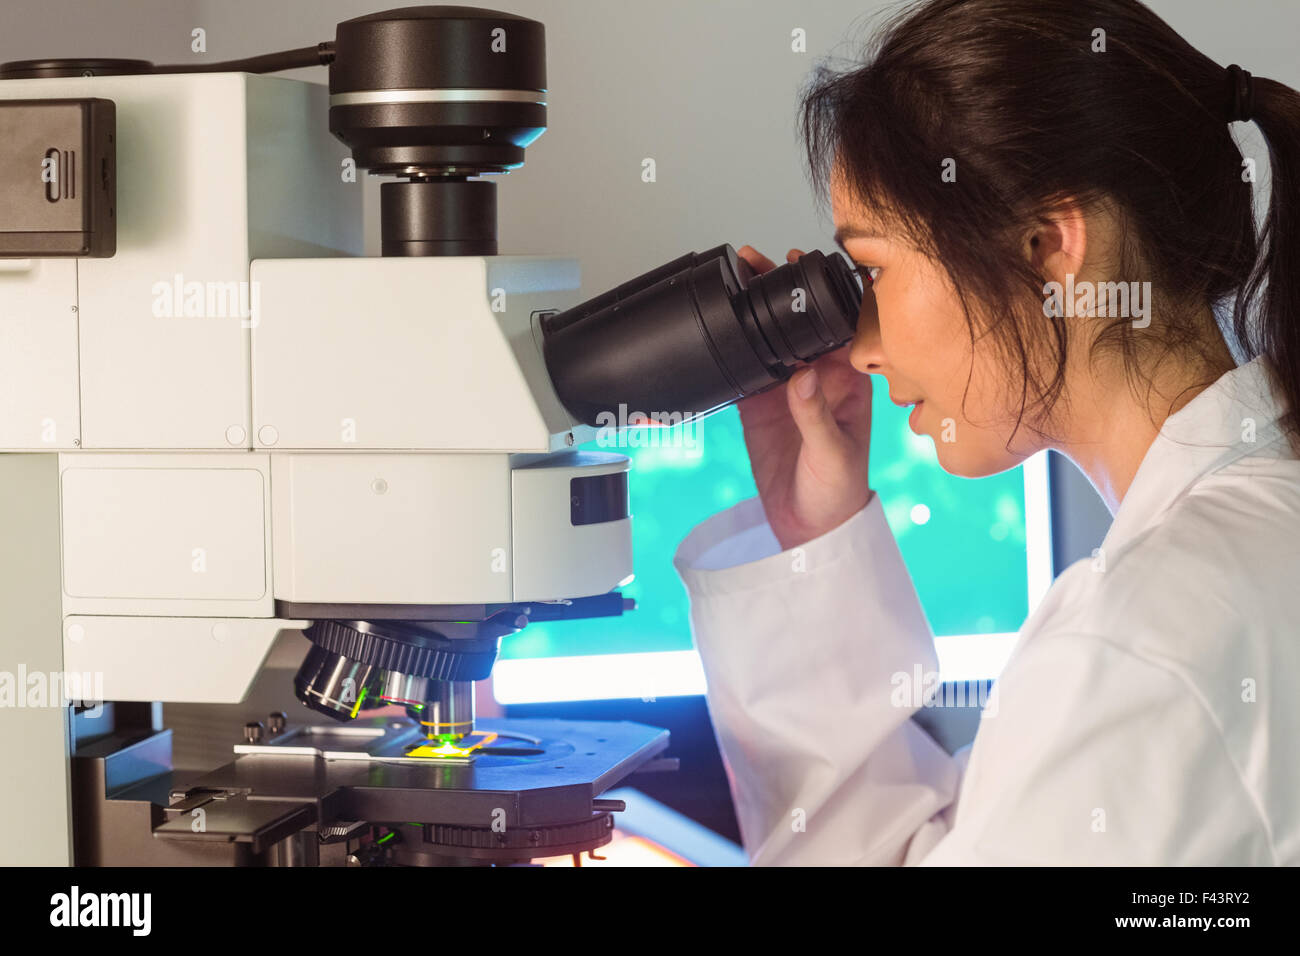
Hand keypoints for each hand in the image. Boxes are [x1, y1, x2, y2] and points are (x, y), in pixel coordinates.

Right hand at [735, 245, 873, 550]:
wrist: (810, 527)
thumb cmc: (840, 492)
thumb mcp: (834, 454)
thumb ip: (817, 416)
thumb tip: (803, 377)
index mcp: (848, 381)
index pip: (838, 325)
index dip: (823, 294)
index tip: (803, 271)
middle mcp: (818, 378)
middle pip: (799, 323)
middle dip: (779, 292)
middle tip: (756, 263)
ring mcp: (786, 390)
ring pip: (769, 339)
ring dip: (753, 311)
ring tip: (734, 281)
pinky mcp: (759, 406)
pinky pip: (743, 370)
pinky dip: (730, 349)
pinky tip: (718, 327)